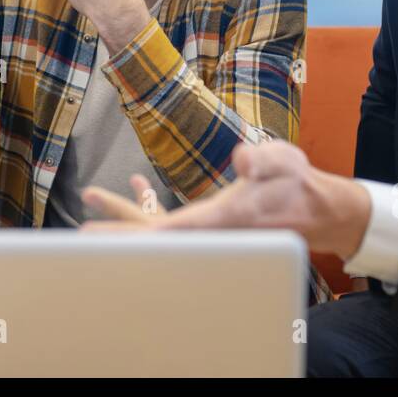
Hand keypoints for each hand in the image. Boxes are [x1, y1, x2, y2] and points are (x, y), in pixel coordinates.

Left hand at [81, 140, 373, 262]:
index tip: (104, 236)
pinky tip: (136, 186)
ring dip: (127, 216)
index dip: (133, 235)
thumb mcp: (286, 161)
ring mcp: (209, 232)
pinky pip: (172, 222)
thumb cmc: (298, 183)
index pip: (169, 230)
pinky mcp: (211, 226)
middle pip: (155, 237)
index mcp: (223, 217)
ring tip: (93, 197)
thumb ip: (265, 159)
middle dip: (118, 233)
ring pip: (160, 230)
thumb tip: (243, 159)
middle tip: (80, 233)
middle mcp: (211, 231)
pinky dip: (148, 207)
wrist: (317, 210)